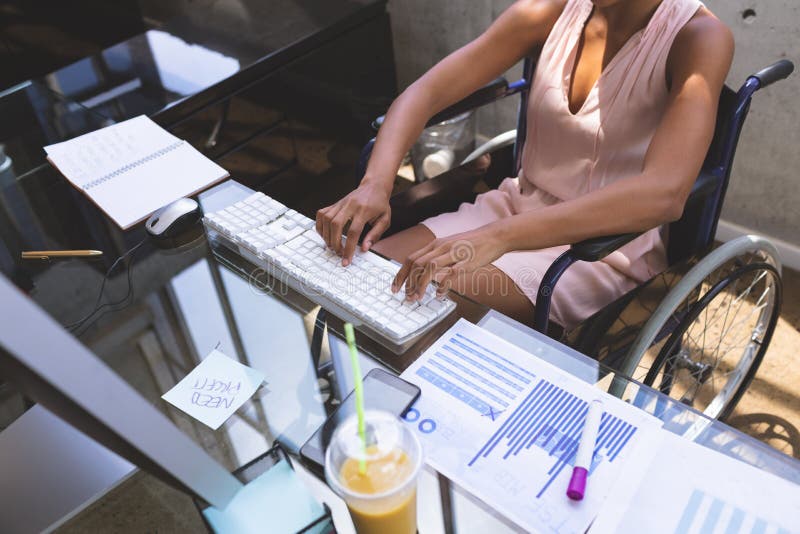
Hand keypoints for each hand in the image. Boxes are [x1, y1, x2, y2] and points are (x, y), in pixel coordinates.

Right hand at [316, 182, 391, 264]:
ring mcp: (341, 203)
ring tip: (332, 245)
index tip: (346, 260)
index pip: (353, 232)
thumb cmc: (380, 204)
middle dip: (334, 242)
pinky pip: (321, 214)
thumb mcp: (385, 220)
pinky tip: (325, 234)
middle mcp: (350, 206)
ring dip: (326, 236)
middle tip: (338, 253)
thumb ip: (375, 235)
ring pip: (327, 219)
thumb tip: (364, 249)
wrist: (374, 186)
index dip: (348, 248)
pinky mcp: (335, 203)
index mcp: (364, 211)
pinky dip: (320, 225)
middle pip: (336, 225)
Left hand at [392, 228, 507, 300]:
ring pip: (430, 268)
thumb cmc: (472, 243)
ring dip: (420, 284)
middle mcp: (441, 247)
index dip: (401, 274)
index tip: (395, 287)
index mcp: (436, 245)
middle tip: (405, 297)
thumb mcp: (449, 247)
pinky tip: (438, 294)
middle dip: (407, 282)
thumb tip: (423, 273)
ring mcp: (453, 254)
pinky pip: (451, 274)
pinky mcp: (466, 262)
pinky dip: (442, 285)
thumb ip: (436, 257)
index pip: (411, 259)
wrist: (494, 236)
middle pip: (417, 264)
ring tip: (417, 298)